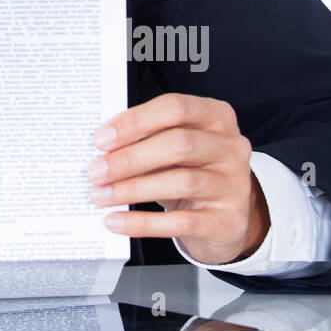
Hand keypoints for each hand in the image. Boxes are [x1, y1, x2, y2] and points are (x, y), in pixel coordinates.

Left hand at [88, 93, 269, 265]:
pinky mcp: (228, 221)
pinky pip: (181, 222)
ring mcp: (234, 185)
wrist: (224, 218)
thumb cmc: (192, 172)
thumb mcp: (175, 148)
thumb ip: (147, 139)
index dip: (135, 121)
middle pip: (179, 144)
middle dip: (129, 158)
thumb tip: (103, 149)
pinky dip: (143, 222)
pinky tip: (118, 221)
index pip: (175, 108)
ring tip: (101, 195)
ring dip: (132, 189)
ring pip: (181, 181)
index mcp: (216, 117)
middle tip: (96, 171)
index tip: (102, 139)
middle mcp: (230, 148)